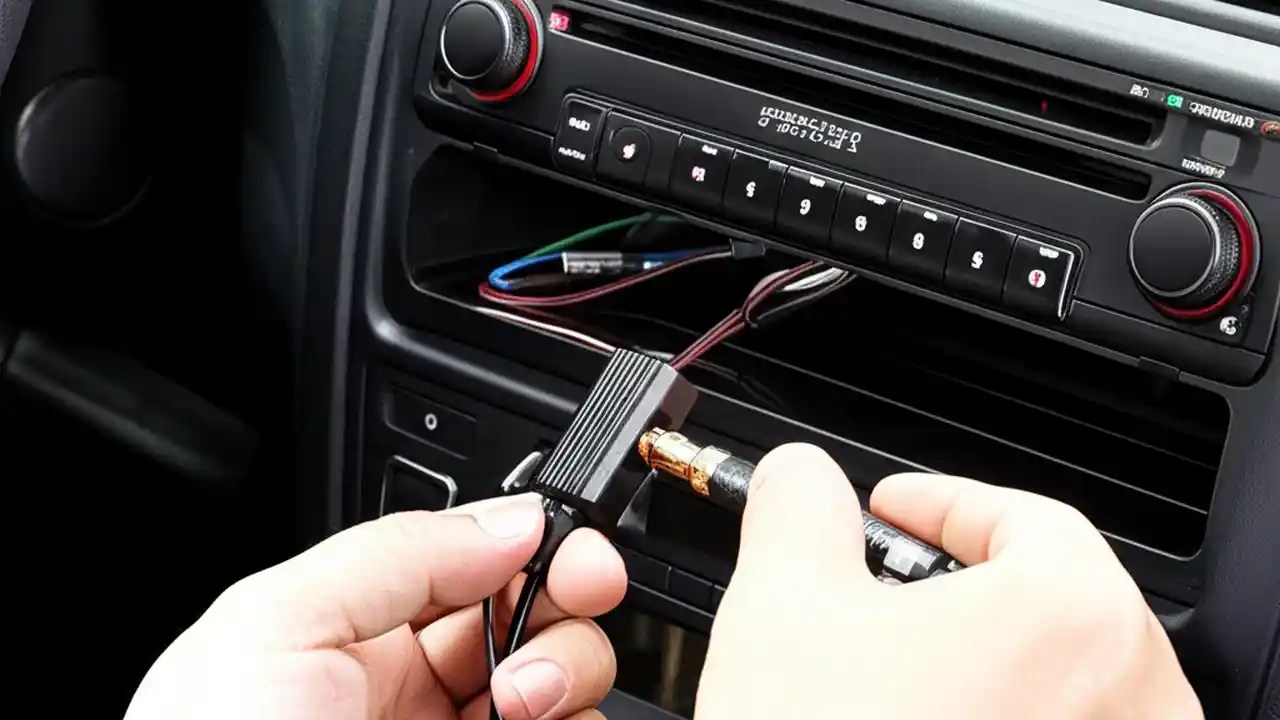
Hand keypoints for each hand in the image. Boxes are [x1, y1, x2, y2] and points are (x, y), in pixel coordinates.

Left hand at [125, 494, 626, 719]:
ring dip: (569, 676)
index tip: (573, 552)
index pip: (471, 562)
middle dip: (567, 604)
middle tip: (577, 604)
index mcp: (354, 636)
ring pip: (566, 692)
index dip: (533, 544)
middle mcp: (413, 697)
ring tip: (524, 706)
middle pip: (534, 620)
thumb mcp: (274, 631)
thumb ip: (394, 555)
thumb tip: (509, 520)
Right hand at [697, 444, 1201, 718]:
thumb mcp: (779, 606)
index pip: (1018, 517)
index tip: (888, 513)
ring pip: (1057, 684)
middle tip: (876, 597)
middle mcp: (1135, 702)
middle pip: (1046, 601)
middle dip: (952, 589)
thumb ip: (796, 507)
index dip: (935, 504)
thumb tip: (799, 478)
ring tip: (887, 682)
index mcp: (1073, 618)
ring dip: (977, 664)